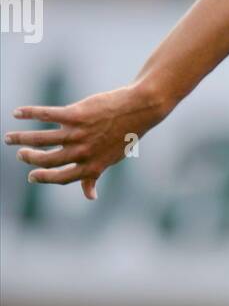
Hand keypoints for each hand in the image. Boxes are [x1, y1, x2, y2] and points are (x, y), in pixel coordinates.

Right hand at [5, 81, 169, 200]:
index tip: (31, 176)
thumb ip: (94, 176)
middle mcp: (82, 152)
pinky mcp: (75, 114)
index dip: (43, 178)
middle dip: (29, 158)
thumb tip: (90, 196)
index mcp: (91, 166)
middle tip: (20, 154)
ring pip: (41, 138)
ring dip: (21, 138)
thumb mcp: (110, 159)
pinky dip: (28, 113)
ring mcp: (78, 133)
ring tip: (10, 138)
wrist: (139, 109)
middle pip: (46, 159)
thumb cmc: (124, 135)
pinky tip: (17, 113)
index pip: (60, 178)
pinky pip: (46, 114)